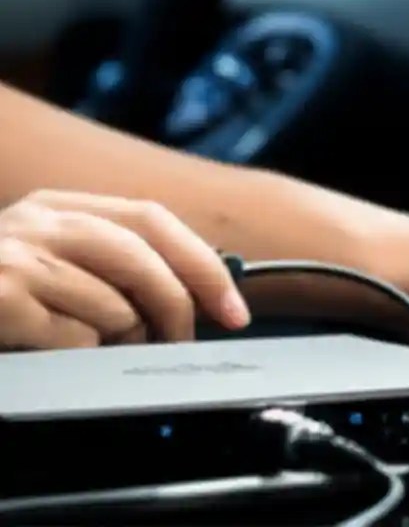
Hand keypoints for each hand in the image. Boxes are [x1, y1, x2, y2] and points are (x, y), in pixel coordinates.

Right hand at [0, 190, 249, 349]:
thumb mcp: (52, 263)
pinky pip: (76, 340)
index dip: (203, 263)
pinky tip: (42, 348)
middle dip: (176, 310)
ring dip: (115, 341)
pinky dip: (75, 356)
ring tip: (78, 342)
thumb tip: (191, 298)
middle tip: (176, 342)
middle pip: (145, 260)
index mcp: (60, 204)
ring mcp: (17, 256)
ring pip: (116, 307)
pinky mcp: (1, 297)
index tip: (233, 308)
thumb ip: (109, 265)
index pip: (154, 219)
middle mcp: (40, 220)